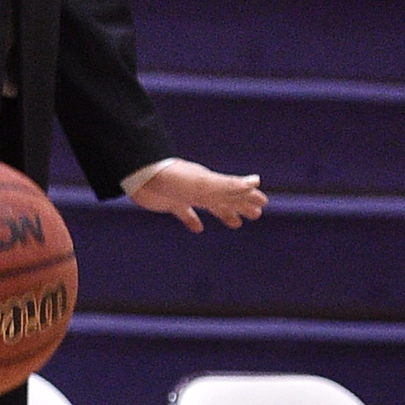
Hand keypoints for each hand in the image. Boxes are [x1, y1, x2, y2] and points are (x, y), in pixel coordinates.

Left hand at [129, 159, 266, 233]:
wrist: (140, 176)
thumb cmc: (172, 178)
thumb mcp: (203, 183)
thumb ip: (228, 184)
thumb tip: (255, 182)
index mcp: (212, 185)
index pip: (235, 191)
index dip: (249, 198)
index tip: (264, 203)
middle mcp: (201, 189)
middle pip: (226, 199)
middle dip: (241, 206)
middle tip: (256, 215)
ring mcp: (186, 195)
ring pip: (210, 206)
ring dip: (223, 214)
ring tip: (235, 224)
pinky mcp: (170, 203)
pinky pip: (185, 213)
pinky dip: (192, 221)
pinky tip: (198, 229)